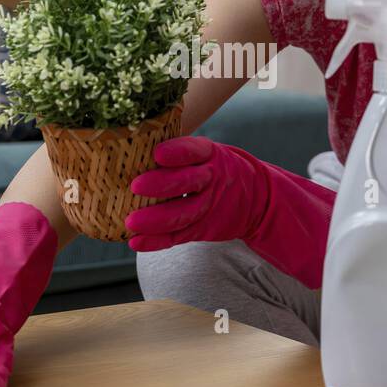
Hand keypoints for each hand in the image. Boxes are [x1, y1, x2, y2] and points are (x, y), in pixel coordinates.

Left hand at [125, 136, 336, 287]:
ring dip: (155, 220)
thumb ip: (178, 151)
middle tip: (135, 186)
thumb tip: (130, 144)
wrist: (256, 199)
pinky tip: (136, 241)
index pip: (193, 151)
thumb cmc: (214, 169)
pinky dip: (157, 241)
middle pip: (187, 182)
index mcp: (209, 154)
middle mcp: (211, 179)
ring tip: (130, 222)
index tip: (157, 153)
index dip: (176, 152)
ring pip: (182, 214)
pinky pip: (179, 236)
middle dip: (161, 184)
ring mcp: (208, 206)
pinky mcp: (203, 228)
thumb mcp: (206, 153)